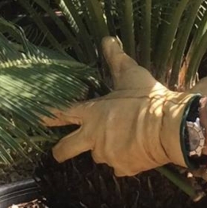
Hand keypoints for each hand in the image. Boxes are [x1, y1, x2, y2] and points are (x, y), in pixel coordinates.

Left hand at [41, 38, 195, 175]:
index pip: (62, 114)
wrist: (170, 127)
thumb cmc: (148, 99)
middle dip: (60, 151)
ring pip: (99, 155)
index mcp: (92, 113)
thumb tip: (107, 39)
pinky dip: (125, 161)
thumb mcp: (132, 75)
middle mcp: (93, 137)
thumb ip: (116, 59)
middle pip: (65, 149)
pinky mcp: (122, 168)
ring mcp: (107, 155)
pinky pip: (119, 166)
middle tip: (58, 152)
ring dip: (107, 149)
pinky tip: (136, 153)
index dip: (47, 116)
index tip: (36, 118)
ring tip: (125, 140)